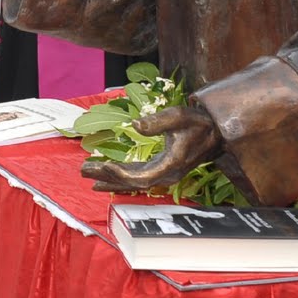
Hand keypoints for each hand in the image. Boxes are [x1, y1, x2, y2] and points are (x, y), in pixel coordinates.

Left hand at [80, 106, 223, 190]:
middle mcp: (167, 175)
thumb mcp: (178, 116)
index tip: (102, 164)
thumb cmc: (197, 123)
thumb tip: (135, 125)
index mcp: (171, 164)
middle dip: (107, 176)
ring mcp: (164, 175)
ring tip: (88, 174)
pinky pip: (138, 177)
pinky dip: (121, 176)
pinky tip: (106, 175)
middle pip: (132, 182)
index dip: (120, 173)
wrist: (214, 132)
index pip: (140, 176)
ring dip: (111, 178)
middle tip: (84, 170)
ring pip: (133, 181)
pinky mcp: (161, 170)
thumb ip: (157, 121)